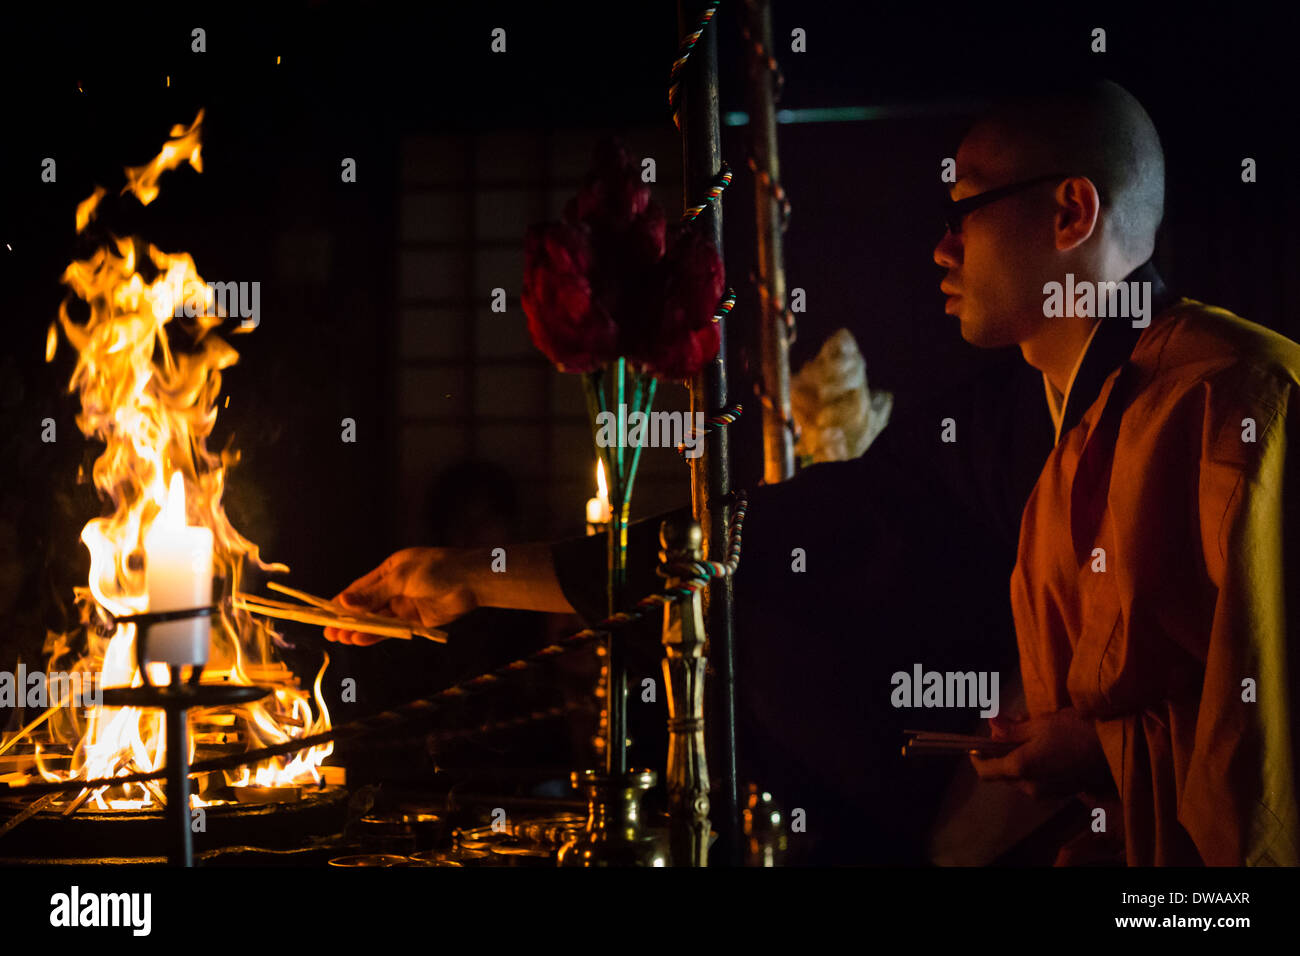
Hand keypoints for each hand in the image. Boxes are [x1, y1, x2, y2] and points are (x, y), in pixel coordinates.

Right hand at [323, 547, 476, 645]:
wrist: (472, 581)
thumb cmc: (438, 570)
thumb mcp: (401, 579)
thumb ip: (373, 594)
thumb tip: (344, 602)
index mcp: (390, 570)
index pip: (360, 587)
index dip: (343, 601)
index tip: (325, 613)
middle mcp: (396, 587)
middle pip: (367, 606)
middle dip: (348, 619)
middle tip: (329, 632)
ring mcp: (406, 604)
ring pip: (377, 619)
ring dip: (359, 629)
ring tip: (340, 639)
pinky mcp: (416, 620)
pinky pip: (392, 628)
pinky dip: (377, 634)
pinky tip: (360, 640)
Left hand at [969, 708, 1107, 798]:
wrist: (1118, 748)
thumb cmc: (1076, 730)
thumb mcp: (1040, 723)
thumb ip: (1011, 728)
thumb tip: (989, 722)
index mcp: (1021, 769)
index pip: (986, 772)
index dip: (977, 758)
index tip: (975, 744)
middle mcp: (1031, 787)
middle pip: (1004, 772)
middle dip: (1003, 750)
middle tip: (1012, 724)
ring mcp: (1047, 793)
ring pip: (1022, 775)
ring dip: (1020, 755)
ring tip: (1032, 728)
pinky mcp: (1062, 793)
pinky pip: (1038, 779)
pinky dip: (1035, 763)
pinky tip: (1047, 743)